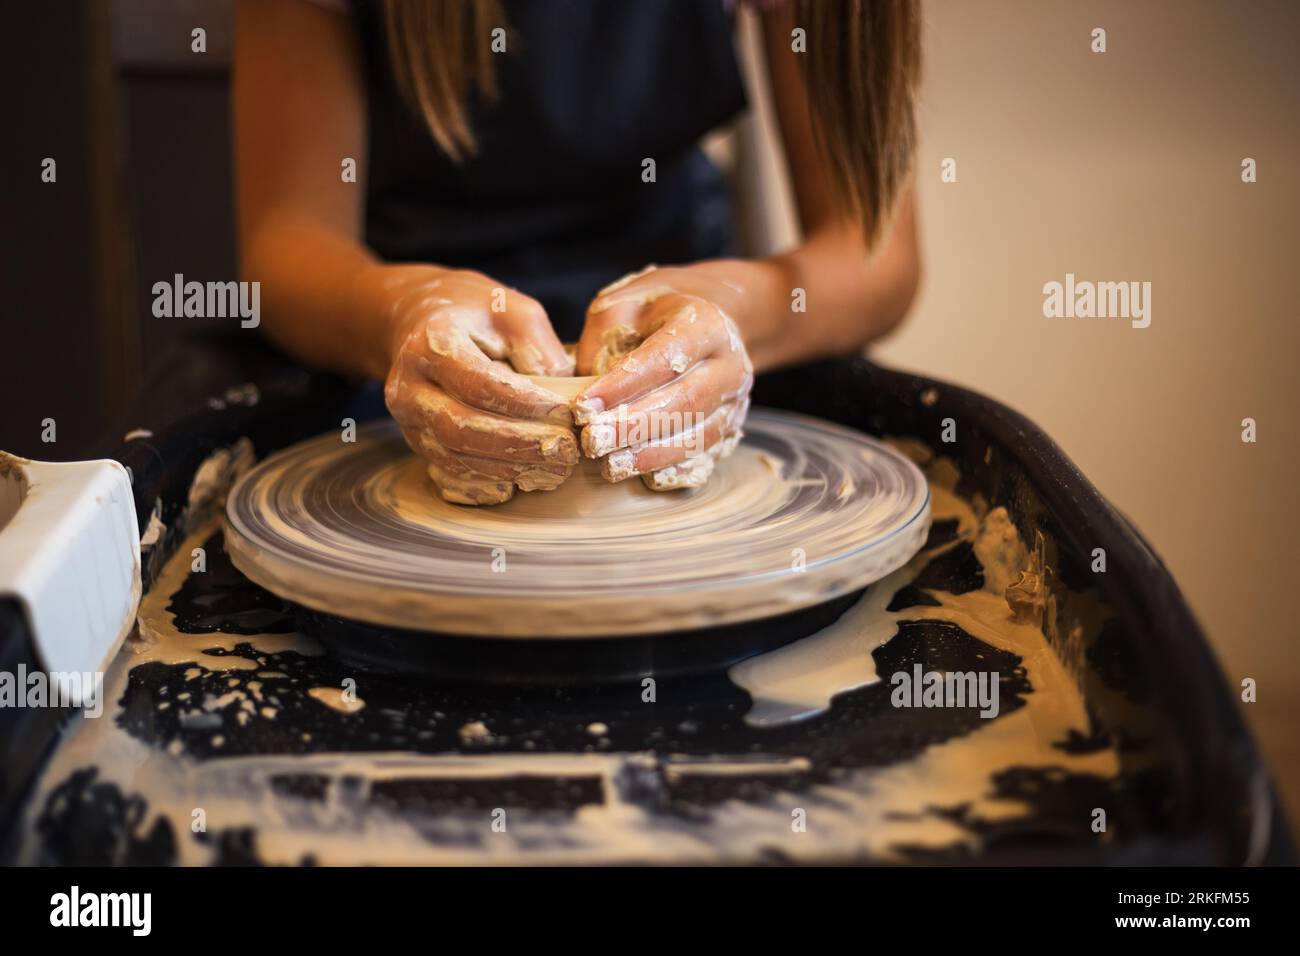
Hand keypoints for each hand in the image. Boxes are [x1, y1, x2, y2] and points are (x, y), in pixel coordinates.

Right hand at [383, 268, 578, 504]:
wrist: (418, 323)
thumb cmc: (475, 315)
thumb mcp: (511, 310)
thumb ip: (537, 345)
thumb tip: (567, 391)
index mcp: (431, 343)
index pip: (478, 383)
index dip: (524, 404)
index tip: (565, 413)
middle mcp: (410, 385)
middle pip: (461, 428)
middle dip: (518, 445)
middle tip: (565, 452)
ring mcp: (408, 420)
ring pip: (454, 457)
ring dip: (508, 469)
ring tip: (555, 470)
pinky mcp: (416, 443)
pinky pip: (448, 474)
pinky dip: (486, 484)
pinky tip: (521, 483)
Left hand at [573, 265, 753, 489]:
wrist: (712, 319)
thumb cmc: (656, 313)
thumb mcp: (624, 305)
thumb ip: (602, 338)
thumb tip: (581, 387)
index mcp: (704, 323)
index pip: (663, 358)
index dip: (622, 386)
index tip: (583, 407)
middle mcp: (730, 363)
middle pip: (685, 402)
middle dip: (634, 427)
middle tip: (593, 443)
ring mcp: (736, 399)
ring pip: (699, 434)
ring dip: (652, 455)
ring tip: (610, 466)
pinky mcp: (733, 425)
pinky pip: (709, 455)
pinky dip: (678, 471)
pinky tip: (646, 479)